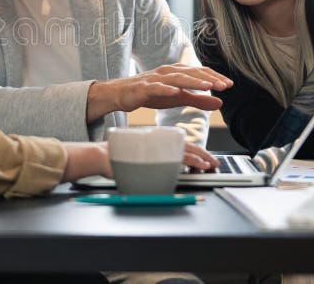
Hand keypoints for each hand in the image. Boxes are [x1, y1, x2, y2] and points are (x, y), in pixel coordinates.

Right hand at [60, 141, 218, 181]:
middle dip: (202, 155)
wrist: (99, 156)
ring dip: (198, 157)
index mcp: (154, 143)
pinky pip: (175, 156)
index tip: (205, 160)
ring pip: (182, 150)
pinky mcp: (151, 152)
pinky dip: (189, 159)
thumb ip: (150, 163)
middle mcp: (156, 142)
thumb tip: (165, 172)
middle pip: (184, 146)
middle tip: (214, 162)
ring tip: (209, 164)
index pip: (177, 145)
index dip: (193, 152)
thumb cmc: (115, 160)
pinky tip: (197, 163)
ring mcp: (154, 146)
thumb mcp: (136, 160)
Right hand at [86, 63, 232, 122]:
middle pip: (191, 73)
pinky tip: (175, 91)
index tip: (230, 85)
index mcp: (177, 72)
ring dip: (192, 81)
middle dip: (208, 78)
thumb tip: (220, 102)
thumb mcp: (178, 98)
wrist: (121, 94)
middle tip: (224, 85)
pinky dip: (165, 88)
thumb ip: (198, 100)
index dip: (215, 77)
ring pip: (176, 78)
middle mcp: (168, 72)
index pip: (199, 72)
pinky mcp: (143, 88)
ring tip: (206, 86)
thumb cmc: (150, 94)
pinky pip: (156, 87)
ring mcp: (155, 79)